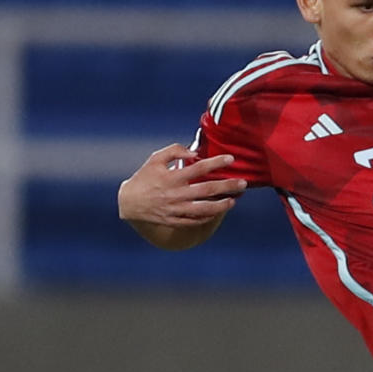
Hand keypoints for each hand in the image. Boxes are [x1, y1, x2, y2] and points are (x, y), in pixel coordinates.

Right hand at [118, 144, 244, 227]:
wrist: (129, 203)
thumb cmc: (144, 178)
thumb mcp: (154, 159)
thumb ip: (173, 151)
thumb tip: (194, 151)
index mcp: (172, 177)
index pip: (199, 168)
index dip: (217, 162)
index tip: (231, 159)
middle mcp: (176, 194)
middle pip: (207, 190)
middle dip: (228, 186)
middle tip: (243, 183)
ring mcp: (176, 209)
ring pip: (204, 209)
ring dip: (222, 205)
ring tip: (234, 200)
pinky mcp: (175, 220)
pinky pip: (196, 221)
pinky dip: (208, 217)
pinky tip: (218, 212)